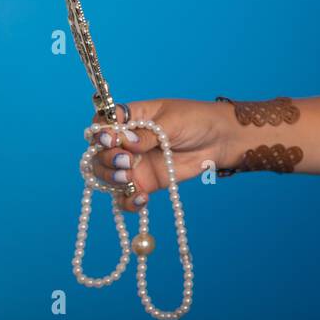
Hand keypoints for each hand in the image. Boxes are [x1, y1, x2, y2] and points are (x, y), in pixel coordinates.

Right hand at [86, 99, 236, 210]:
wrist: (220, 140)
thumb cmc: (197, 121)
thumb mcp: (173, 121)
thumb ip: (148, 133)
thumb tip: (126, 142)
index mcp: (131, 117)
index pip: (102, 123)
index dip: (100, 133)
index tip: (110, 139)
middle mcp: (126, 141)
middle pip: (98, 152)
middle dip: (106, 158)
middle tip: (126, 161)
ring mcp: (134, 163)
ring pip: (106, 176)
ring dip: (112, 179)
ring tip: (129, 178)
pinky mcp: (145, 182)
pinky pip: (125, 197)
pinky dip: (127, 201)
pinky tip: (141, 198)